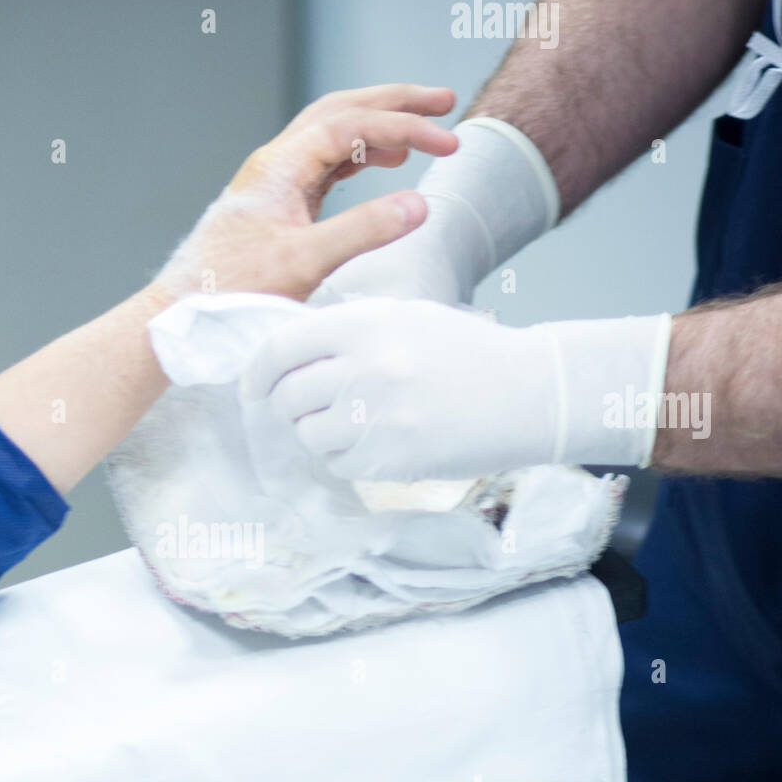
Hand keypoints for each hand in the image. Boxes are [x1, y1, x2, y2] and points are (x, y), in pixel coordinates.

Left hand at [156, 84, 457, 303]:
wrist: (185, 309)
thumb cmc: (234, 289)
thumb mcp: (305, 262)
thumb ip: (363, 231)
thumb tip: (418, 205)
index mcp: (280, 166)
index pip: (351, 125)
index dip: (402, 127)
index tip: (445, 142)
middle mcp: (276, 164)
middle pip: (341, 110)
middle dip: (394, 102)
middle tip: (443, 102)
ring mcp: (276, 182)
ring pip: (332, 133)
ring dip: (378, 126)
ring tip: (421, 131)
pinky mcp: (278, 205)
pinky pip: (326, 164)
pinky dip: (360, 155)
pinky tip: (382, 164)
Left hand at [246, 297, 672, 481]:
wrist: (526, 391)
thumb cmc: (464, 352)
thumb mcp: (405, 318)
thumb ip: (346, 332)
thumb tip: (284, 357)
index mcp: (365, 324)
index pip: (281, 348)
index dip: (259, 372)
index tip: (255, 388)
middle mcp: (365, 367)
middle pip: (288, 397)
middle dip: (289, 407)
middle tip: (307, 410)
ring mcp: (376, 416)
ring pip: (309, 435)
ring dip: (319, 434)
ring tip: (353, 424)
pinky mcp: (390, 458)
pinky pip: (340, 463)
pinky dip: (347, 458)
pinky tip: (377, 442)